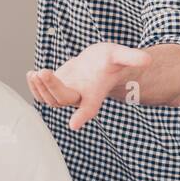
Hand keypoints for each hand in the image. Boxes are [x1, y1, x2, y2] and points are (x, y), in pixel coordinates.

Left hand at [27, 42, 150, 129]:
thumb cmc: (112, 61)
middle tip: (43, 72)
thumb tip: (147, 59)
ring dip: (39, 88)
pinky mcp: (56, 87)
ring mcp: (67, 93)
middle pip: (62, 100)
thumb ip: (131, 57)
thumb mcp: (121, 55)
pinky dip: (35, 86)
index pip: (89, 108)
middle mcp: (79, 97)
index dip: (82, 116)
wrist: (100, 64)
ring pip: (49, 99)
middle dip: (50, 88)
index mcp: (95, 93)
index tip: (73, 124)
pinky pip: (42, 93)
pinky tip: (31, 74)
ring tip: (35, 73)